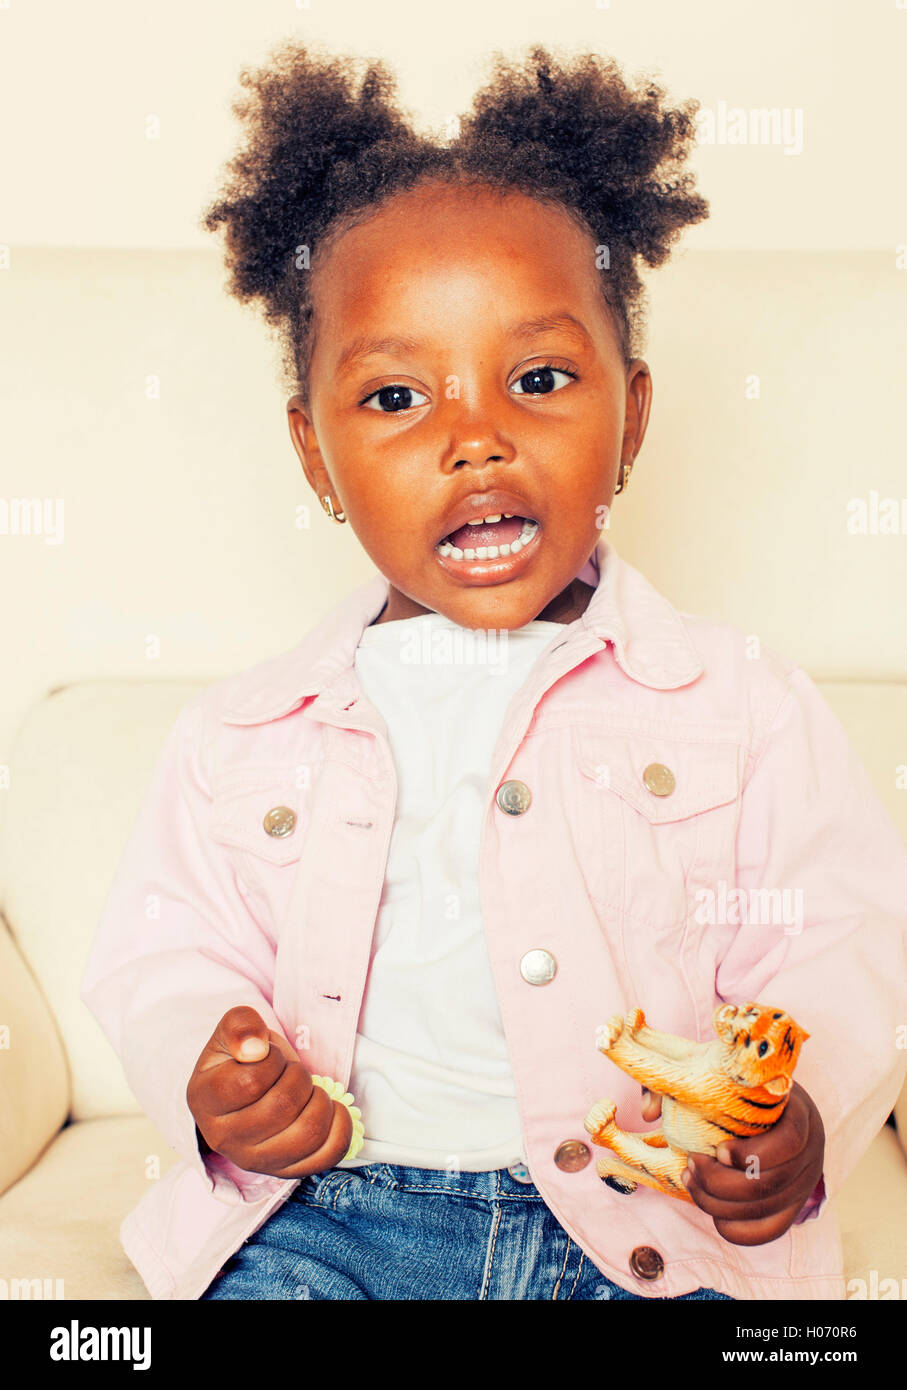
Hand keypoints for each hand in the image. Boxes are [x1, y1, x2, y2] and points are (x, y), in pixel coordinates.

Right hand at [186, 1006, 352, 1178]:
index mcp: (204, 1100)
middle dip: (298, 1077)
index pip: (251, 1081)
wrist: (248, 1089)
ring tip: (309, 1091)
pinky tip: (332, 1108)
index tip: (271, 1056)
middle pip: (283, 1106)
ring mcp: (254, 1161)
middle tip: (293, 1071)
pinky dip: (340, 1126)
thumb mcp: (235, 1030)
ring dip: (320, 1100)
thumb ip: (240, 1025)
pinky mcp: (285, 1171)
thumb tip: (255, 1048)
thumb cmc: (243, 1058)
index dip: (273, 1060)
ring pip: (307, 1133)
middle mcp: (224, 1139)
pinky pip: (327, 1155)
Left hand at [680, 1081, 824, 1244]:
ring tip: (690, 1179)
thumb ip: (682, 1082)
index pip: (790, 1142)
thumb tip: (650, 1111)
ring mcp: (803, 1183)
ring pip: (765, 1210)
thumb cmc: (742, 1087)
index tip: (719, 1149)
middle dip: (722, 1182)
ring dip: (719, 1203)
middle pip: (772, 1184)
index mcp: (799, 1113)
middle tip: (691, 1163)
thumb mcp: (720, 1073)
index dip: (754, 1154)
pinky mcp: (791, 1206)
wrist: (777, 1106)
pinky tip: (710, 1208)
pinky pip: (767, 1231)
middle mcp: (811, 1152)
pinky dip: (735, 1227)